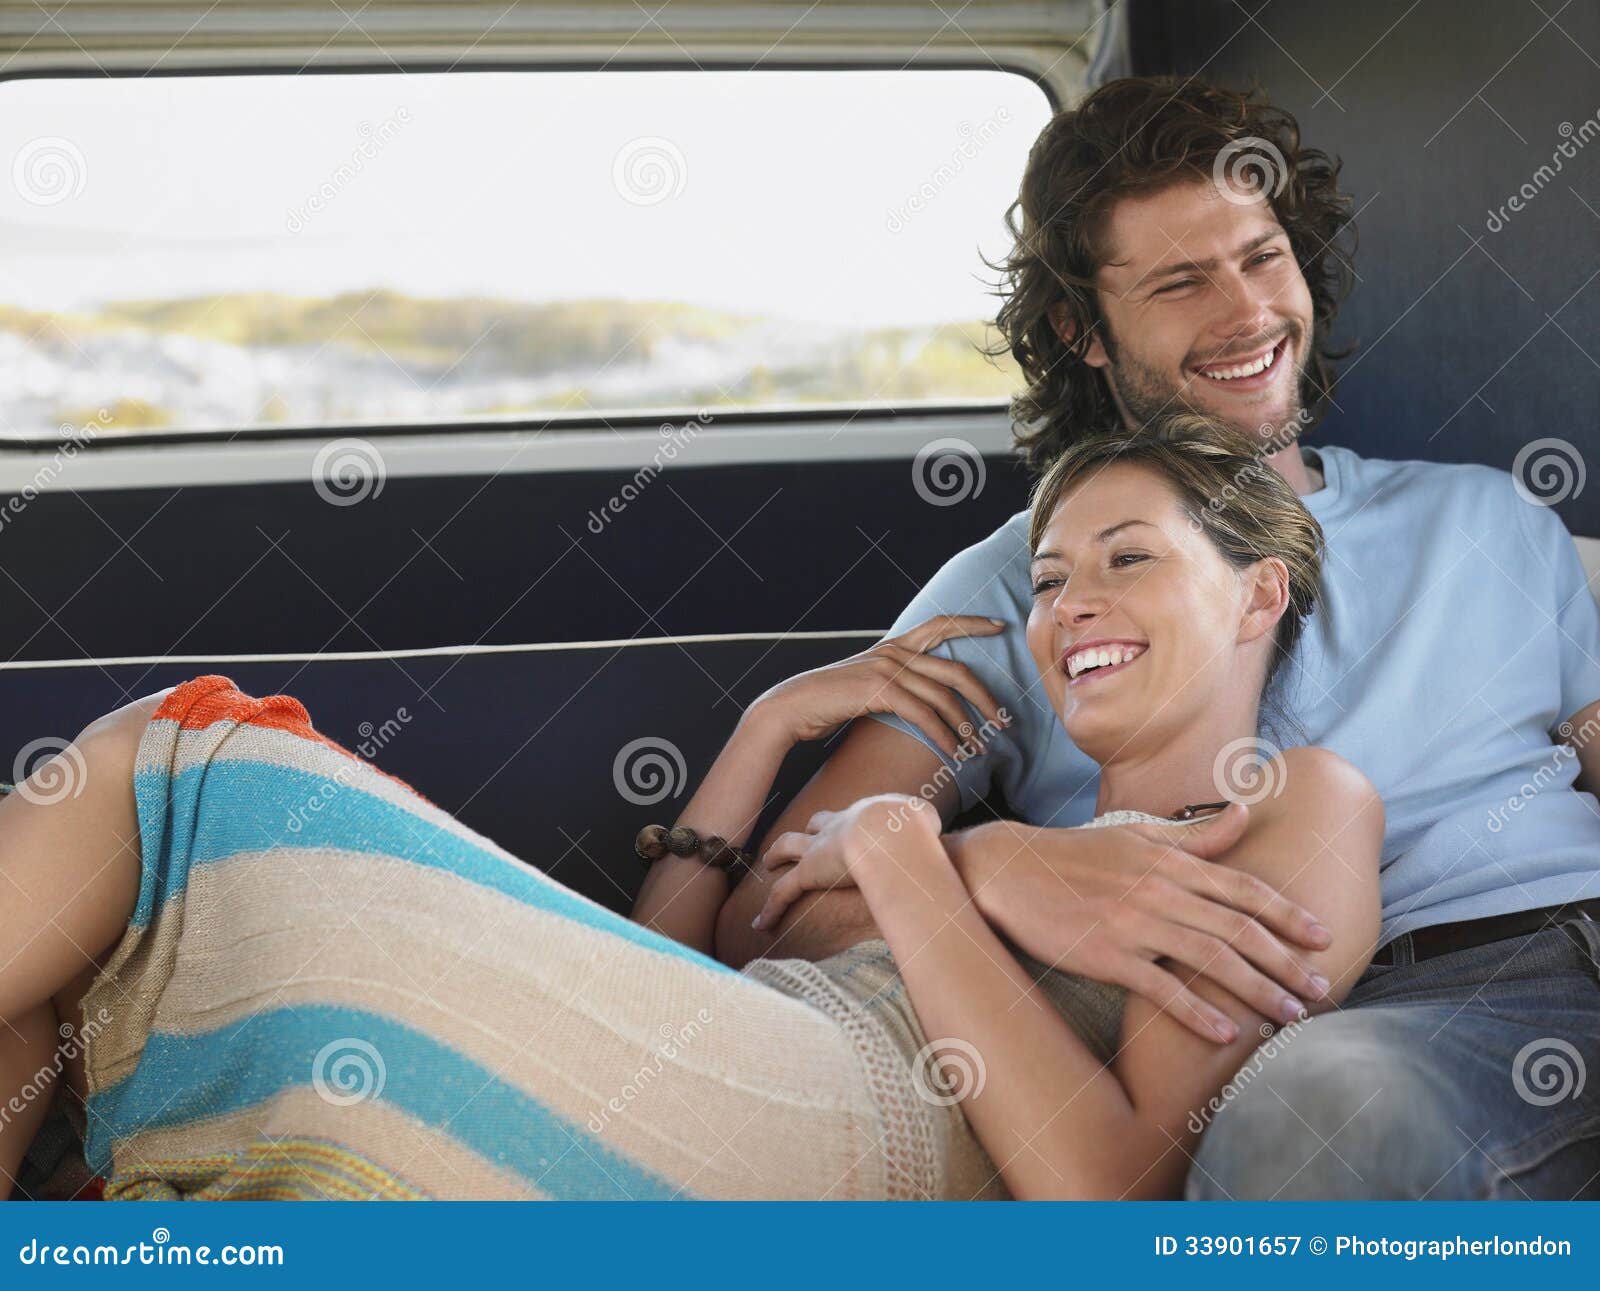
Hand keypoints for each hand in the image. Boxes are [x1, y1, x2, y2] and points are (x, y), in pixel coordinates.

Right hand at [749, 615, 1009, 757]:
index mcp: (893, 645)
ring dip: (966, 728)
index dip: (971, 624)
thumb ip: (893, 680)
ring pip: (943, 697)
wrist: (792, 706)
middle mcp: (894, 652)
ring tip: (979, 750)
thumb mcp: (867, 682)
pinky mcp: (879, 690)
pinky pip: (924, 715)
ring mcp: (887, 668)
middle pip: (955, 670)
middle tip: (1002, 721)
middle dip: (985, 697)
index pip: (940, 625)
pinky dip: (944, 736)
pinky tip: (954, 753)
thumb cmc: (829, 701)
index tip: (999, 626)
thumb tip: (920, 696)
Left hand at [751, 794, 938, 930]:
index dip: (850, 823)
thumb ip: (927, 826)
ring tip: (768, 863)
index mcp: (866, 814)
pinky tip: (759, 924)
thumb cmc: (915, 828)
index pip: (854, 816)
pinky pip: (783, 893)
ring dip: (777, 855)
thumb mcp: (927, 820)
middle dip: (810, 831)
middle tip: (805, 839)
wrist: (893, 833)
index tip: (852, 829)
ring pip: (789, 847)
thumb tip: (936, 834)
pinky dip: (770, 909)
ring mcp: (819, 848)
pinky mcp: (809, 873)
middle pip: (817, 824)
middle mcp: (838, 826)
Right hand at [955, 804, 1334, 1042]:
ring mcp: (1133, 924)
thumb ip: (1195, 834)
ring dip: (1258, 989)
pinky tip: (1226, 1033)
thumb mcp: (1137, 834)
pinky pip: (1162, 989)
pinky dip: (1197, 1012)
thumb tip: (1246, 812)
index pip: (1243, 888)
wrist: (1009, 871)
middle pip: (1238, 928)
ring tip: (1291, 1014)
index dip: (1288, 913)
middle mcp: (1159, 890)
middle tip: (1323, 987)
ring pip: (1211, 960)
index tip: (1324, 936)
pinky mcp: (1106, 955)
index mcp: (1169, 861)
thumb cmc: (1075, 854)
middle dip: (1287, 960)